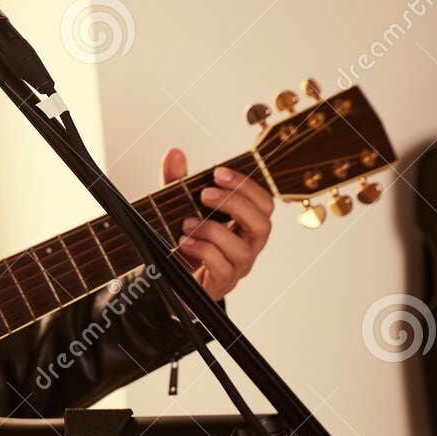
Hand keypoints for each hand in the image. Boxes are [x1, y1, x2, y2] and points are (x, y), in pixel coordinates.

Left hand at [161, 147, 274, 301]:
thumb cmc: (186, 239)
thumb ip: (178, 181)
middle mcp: (248, 245)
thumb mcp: (179, 206)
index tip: (218, 172)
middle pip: (263, 224)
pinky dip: (202, 250)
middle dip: (235, 204)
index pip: (264, 203)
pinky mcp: (222, 283)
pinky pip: (222, 267)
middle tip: (205, 194)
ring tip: (186, 223)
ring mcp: (237, 266)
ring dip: (213, 230)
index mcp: (246, 224)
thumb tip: (174, 152)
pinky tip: (183, 242)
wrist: (172, 279)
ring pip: (242, 248)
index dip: (246, 186)